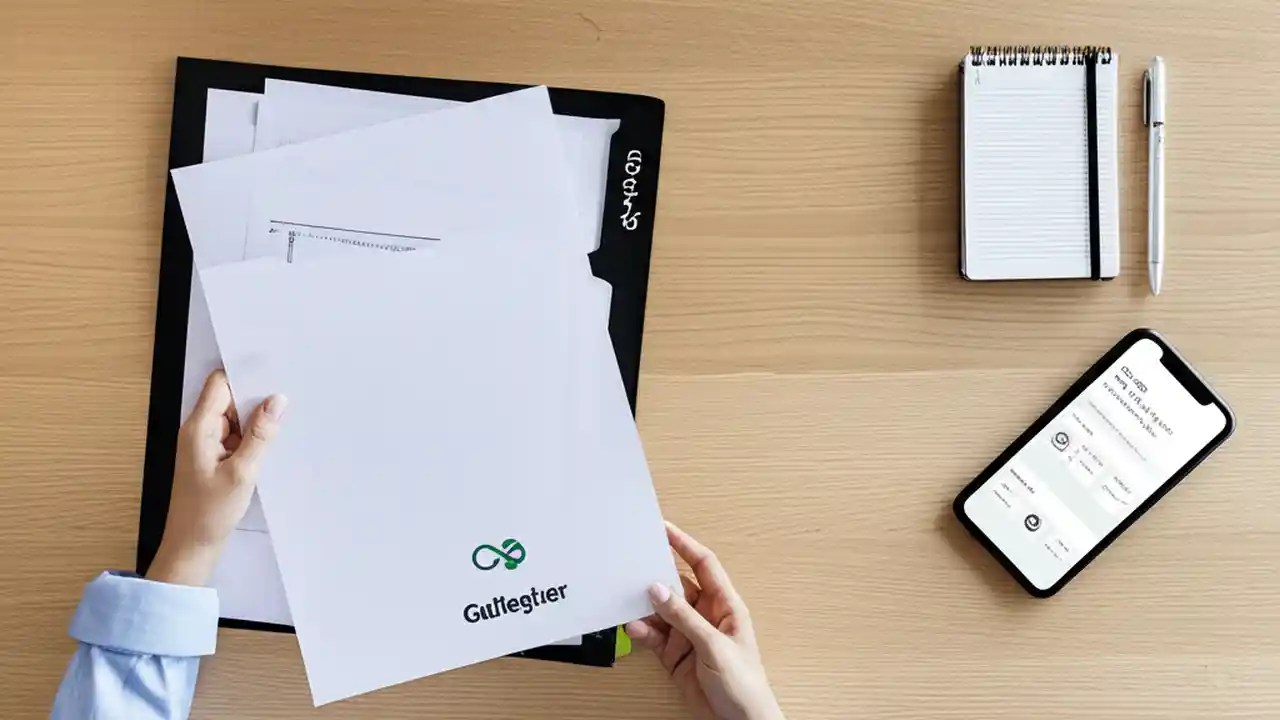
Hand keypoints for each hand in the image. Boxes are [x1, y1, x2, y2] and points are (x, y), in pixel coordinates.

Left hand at [148, 370, 285, 585]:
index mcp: (198, 428)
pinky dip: (252, 439)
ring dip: (256, 423)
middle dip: (256, 400)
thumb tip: (277, 400)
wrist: (191, 547)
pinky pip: (236, 438)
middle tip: (286, 404)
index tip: (274, 374)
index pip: (219, 384)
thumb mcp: (242, 472)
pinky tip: (269, 447)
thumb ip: (261, 435)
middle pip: (229, 399)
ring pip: (236, 419)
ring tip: (281, 428)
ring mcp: (206, 445)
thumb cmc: (209, 513)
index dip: (244, 375)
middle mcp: (199, 431)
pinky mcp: (213, 458)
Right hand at [625, 523, 783, 719]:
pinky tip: (633, 628)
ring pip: (661, 611)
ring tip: (626, 599)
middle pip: (676, 586)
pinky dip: (642, 631)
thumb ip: (684, 618)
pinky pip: (653, 636)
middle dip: (656, 576)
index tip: (663, 528)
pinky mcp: (674, 655)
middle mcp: (705, 616)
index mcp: (725, 605)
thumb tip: (658, 590)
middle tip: (633, 565)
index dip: (684, 544)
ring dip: (645, 607)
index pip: (703, 565)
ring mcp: (688, 635)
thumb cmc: (745, 684)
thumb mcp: (715, 646)